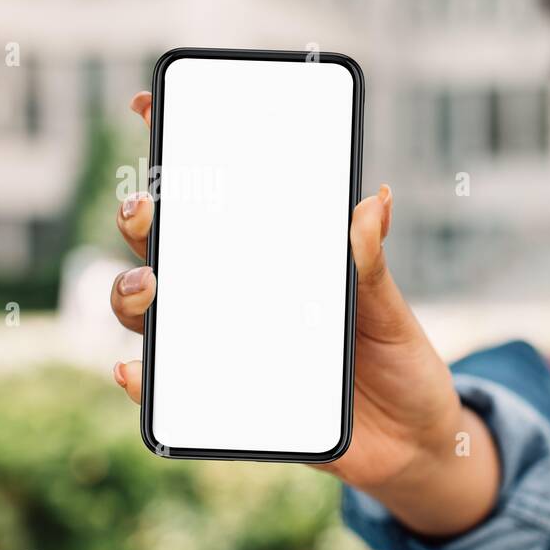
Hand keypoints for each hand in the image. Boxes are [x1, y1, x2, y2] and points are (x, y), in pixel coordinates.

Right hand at [110, 92, 495, 523]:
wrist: (415, 443)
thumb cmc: (403, 364)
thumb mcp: (393, 313)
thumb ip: (372, 265)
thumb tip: (374, 199)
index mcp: (279, 263)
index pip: (220, 204)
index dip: (179, 155)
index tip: (149, 106)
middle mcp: (241, 299)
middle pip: (170, 251)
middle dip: (144, 222)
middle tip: (148, 211)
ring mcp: (229, 349)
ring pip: (157, 315)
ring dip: (133, 296)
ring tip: (149, 287)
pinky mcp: (230, 404)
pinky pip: (171, 395)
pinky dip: (145, 384)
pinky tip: (135, 372)